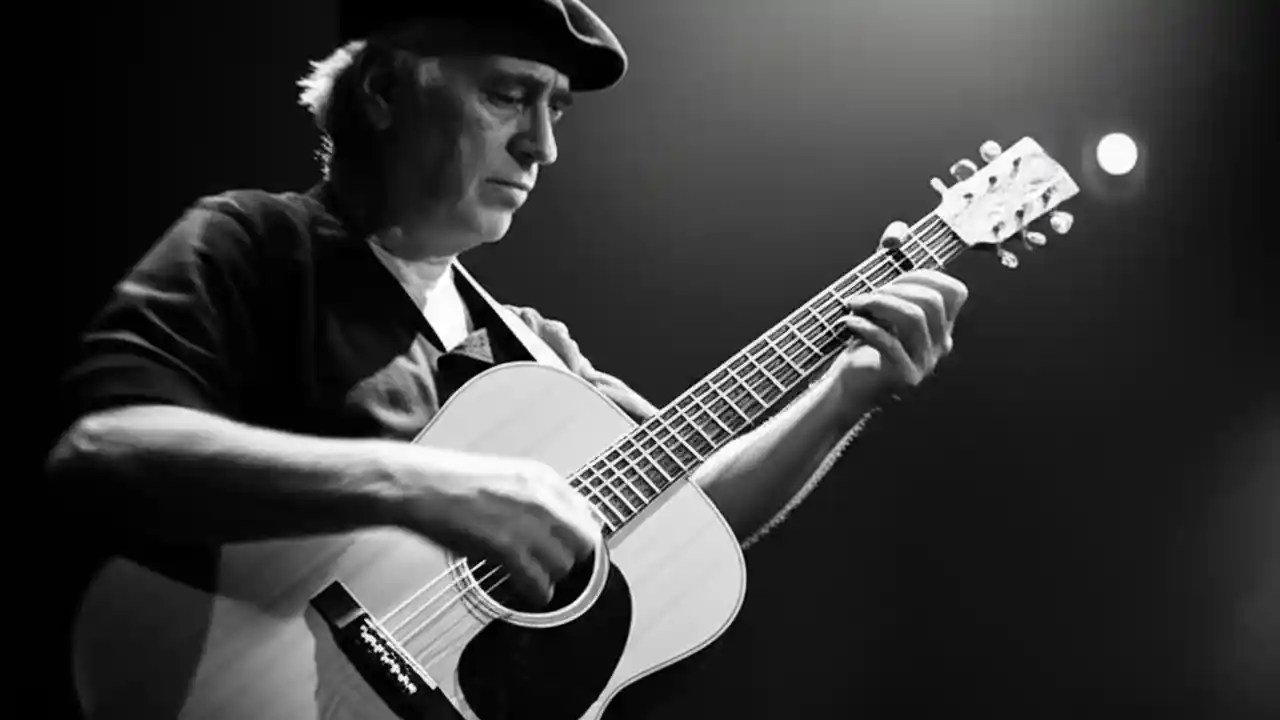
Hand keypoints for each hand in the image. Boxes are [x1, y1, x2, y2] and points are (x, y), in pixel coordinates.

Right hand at [396, 451, 601, 606]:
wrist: (420, 485)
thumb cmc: (454, 483)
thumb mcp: (508, 477)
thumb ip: (537, 496)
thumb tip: (560, 519)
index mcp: (542, 478)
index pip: (587, 515)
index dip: (579, 538)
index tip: (572, 549)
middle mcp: (541, 498)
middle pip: (581, 543)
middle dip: (569, 558)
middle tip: (551, 566)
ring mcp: (525, 523)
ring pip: (563, 564)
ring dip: (551, 576)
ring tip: (536, 579)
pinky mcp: (506, 547)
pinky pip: (539, 582)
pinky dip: (537, 592)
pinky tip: (529, 592)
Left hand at [834, 220, 968, 399]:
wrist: (849, 386)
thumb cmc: (864, 340)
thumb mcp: (877, 300)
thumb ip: (887, 264)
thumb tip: (897, 235)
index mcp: (940, 326)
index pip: (954, 292)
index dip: (925, 274)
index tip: (892, 274)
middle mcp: (940, 345)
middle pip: (932, 302)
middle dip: (896, 288)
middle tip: (866, 294)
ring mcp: (925, 363)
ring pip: (915, 319)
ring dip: (880, 303)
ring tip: (854, 303)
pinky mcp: (904, 378)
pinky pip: (890, 344)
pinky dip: (866, 327)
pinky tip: (847, 323)